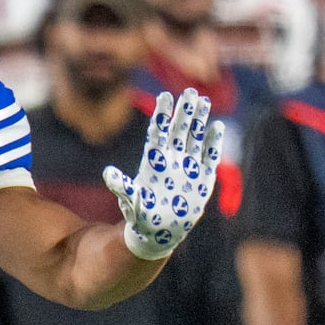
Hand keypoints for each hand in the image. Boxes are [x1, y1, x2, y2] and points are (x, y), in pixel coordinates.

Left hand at [103, 88, 223, 259]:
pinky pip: (209, 156)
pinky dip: (213, 143)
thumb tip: (108, 173)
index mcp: (154, 160)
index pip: (159, 131)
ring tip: (203, 101)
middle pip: (179, 130)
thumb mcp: (131, 201)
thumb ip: (122, 186)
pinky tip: (216, 126)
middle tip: (190, 92)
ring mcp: (187, 167)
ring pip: (194, 138)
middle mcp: (171, 159)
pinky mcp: (202, 179)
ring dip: (199, 121)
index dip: (162, 114)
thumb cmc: (141, 216)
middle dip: (185, 111)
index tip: (166, 95)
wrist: (159, 232)